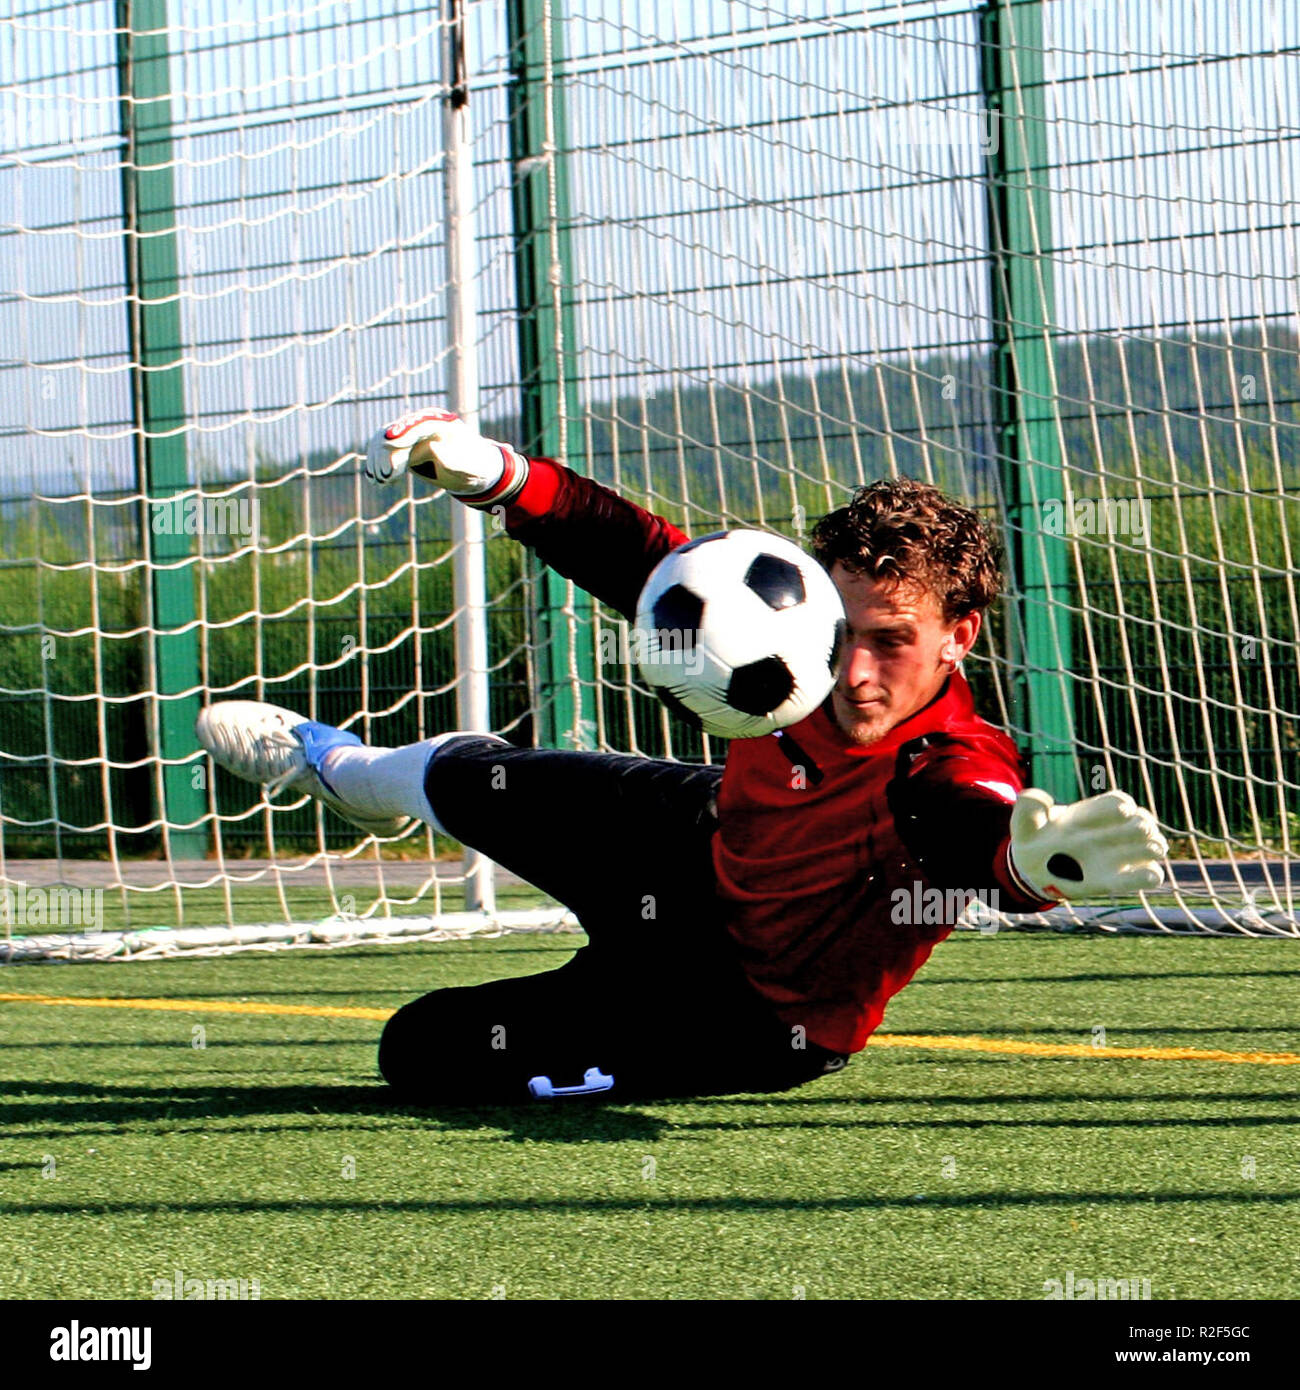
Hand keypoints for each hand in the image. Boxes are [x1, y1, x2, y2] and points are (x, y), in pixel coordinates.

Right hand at [363, 408, 528, 506]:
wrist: (475, 469)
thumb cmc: (476, 466)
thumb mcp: (472, 467)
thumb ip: (455, 460)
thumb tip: (434, 448)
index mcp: (440, 423)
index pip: (417, 425)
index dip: (401, 433)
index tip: (388, 445)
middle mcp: (422, 425)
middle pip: (395, 432)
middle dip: (385, 452)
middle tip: (384, 477)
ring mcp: (411, 435)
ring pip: (384, 441)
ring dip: (378, 460)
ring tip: (380, 481)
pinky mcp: (405, 448)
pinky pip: (385, 452)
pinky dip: (378, 464)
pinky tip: (378, 480)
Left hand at [1008, 788, 1166, 900]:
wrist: (1031, 869)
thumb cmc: (1033, 840)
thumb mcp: (1024, 824)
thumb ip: (1028, 808)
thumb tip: (1043, 799)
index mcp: (1093, 813)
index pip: (1119, 801)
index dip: (1120, 805)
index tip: (1114, 814)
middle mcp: (1111, 832)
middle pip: (1144, 821)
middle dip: (1142, 825)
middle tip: (1126, 832)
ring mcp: (1118, 856)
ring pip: (1155, 845)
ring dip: (1152, 846)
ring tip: (1127, 853)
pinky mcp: (1118, 879)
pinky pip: (1150, 876)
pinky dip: (1150, 875)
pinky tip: (1138, 874)